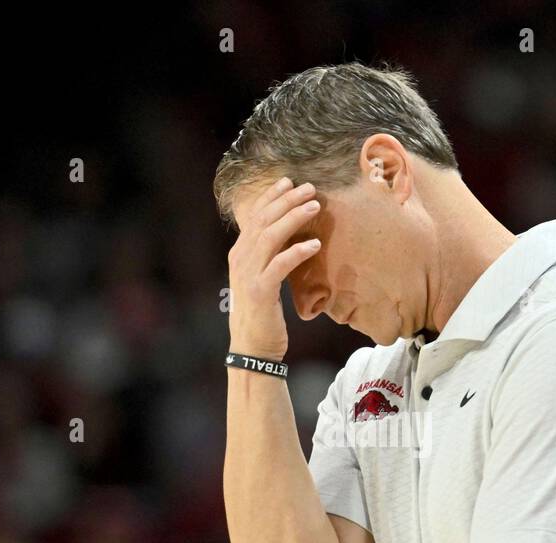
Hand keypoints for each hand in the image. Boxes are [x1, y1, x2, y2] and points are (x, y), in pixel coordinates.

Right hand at [227, 177, 321, 359]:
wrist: (252, 347)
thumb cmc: (262, 314)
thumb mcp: (262, 279)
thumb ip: (269, 257)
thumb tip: (288, 237)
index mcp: (240, 254)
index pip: (254, 216)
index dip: (271, 196)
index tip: (289, 181)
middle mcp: (240, 259)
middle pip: (263, 220)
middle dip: (286, 200)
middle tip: (310, 187)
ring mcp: (248, 275)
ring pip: (270, 237)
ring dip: (293, 218)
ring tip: (315, 206)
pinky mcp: (260, 292)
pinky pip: (279, 265)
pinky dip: (297, 252)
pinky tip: (315, 244)